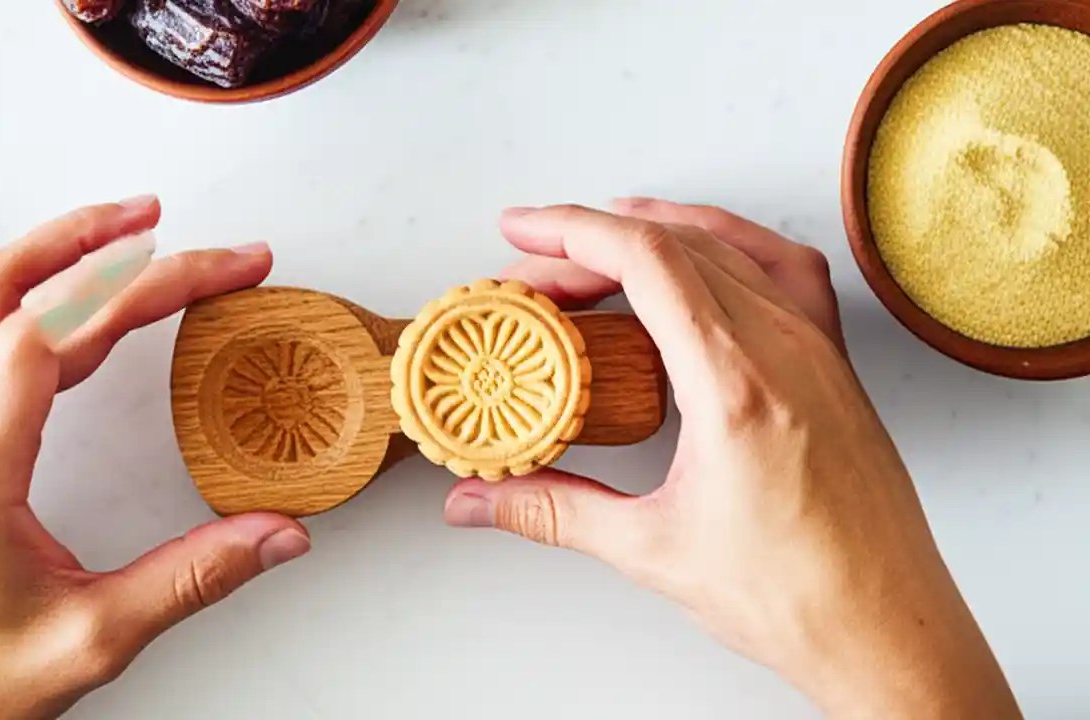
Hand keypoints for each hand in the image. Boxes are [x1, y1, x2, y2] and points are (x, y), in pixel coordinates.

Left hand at [0, 197, 310, 718]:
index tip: (223, 268)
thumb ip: (193, 577)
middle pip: (30, 298)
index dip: (153, 283)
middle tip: (199, 244)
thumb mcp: (93, 637)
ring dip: (49, 248)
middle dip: (122, 253)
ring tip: (117, 220)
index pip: (68, 328)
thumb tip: (278, 533)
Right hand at [445, 198, 1020, 717]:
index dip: (571, 231)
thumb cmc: (798, 596)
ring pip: (727, 246)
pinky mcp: (834, 364)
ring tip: (595, 247)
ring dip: (652, 233)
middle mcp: (785, 349)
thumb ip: (553, 512)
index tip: (521, 231)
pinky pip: (783, 269)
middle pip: (675, 245)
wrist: (888, 630)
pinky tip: (702, 253)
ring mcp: (818, 349)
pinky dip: (729, 243)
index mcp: (737, 384)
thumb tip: (479, 500)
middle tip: (532, 270)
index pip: (646, 260)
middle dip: (589, 242)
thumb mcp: (652, 550)